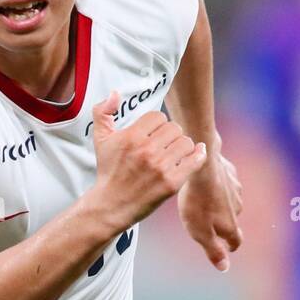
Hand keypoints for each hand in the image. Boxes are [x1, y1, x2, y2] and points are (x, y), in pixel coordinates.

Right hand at [91, 93, 207, 232]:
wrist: (111, 205)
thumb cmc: (108, 172)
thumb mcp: (100, 140)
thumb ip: (103, 112)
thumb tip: (115, 93)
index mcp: (132, 137)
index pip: (158, 117)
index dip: (157, 124)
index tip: (154, 134)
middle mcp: (147, 151)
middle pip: (174, 128)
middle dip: (171, 135)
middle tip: (164, 145)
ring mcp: (160, 167)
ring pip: (186, 142)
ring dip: (182, 146)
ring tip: (174, 153)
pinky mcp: (171, 183)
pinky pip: (194, 161)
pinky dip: (198, 155)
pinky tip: (198, 152)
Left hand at [177, 147, 243, 271]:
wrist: (202, 165)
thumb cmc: (197, 201)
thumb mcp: (200, 232)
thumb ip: (213, 251)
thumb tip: (224, 268)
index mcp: (230, 224)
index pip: (236, 241)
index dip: (231, 246)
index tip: (228, 248)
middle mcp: (237, 207)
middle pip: (233, 220)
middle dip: (224, 223)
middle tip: (210, 224)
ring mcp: (235, 188)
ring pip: (231, 200)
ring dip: (222, 203)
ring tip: (207, 202)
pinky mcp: (230, 172)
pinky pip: (226, 182)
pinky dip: (220, 185)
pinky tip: (209, 182)